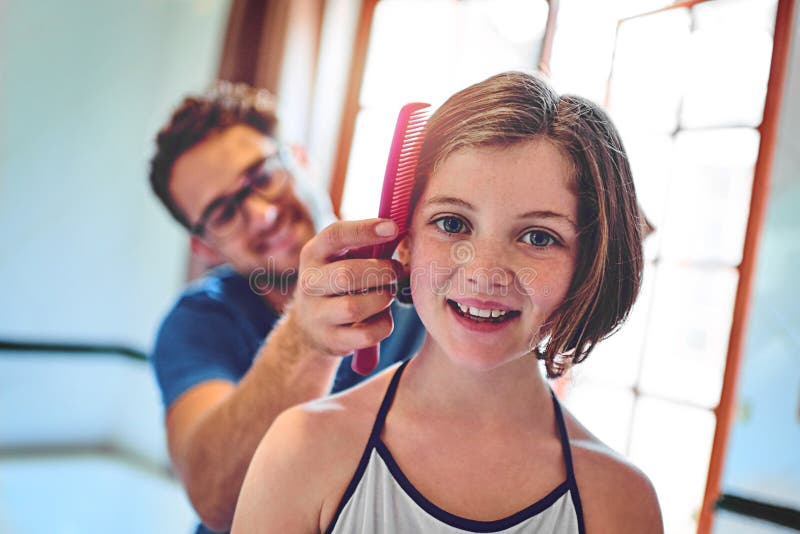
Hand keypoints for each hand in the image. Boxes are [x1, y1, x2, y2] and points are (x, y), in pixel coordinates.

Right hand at [288, 219, 402, 356]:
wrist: (311, 324)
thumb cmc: (339, 281)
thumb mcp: (342, 257)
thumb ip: (367, 244)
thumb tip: (400, 230)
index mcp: (313, 253)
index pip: (335, 236)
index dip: (365, 230)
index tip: (394, 228)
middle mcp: (309, 283)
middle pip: (347, 275)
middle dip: (382, 272)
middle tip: (396, 271)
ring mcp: (317, 315)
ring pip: (355, 307)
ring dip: (382, 298)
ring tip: (387, 293)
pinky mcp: (331, 340)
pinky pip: (367, 334)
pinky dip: (384, 324)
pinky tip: (382, 316)